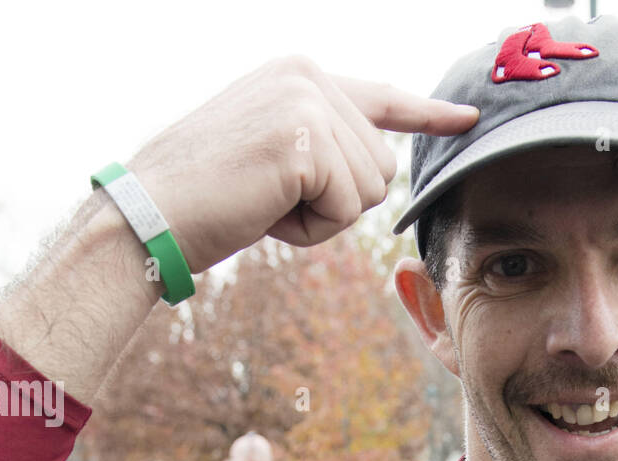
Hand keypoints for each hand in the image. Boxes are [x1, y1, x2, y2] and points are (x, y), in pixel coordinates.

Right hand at [125, 56, 478, 271]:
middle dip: (334, 202)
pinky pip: (347, 210)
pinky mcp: (305, 140)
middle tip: (271, 196)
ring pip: (370, 191)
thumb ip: (322, 144)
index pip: (380, 97)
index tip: (465, 119)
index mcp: (300, 74)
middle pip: (381, 166)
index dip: (426, 115)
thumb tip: (380, 162)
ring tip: (265, 201)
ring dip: (323, 217)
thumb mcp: (272, 151)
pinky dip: (310, 230)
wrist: (152, 212)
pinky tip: (266, 211)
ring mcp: (307, 103)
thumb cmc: (207, 194)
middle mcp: (309, 76)